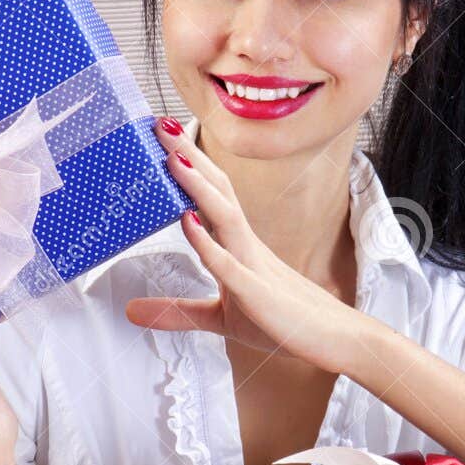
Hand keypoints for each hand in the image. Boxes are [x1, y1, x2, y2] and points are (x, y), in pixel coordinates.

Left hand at [124, 118, 364, 372]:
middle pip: (217, 191)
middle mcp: (246, 246)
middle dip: (189, 157)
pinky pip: (228, 264)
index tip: (162, 137)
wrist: (333, 340)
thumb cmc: (281, 322)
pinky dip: (207, 242)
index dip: (187, 165)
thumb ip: (177, 312)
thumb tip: (130, 310)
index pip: (210, 196)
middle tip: (159, 124)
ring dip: (197, 186)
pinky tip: (188, 221)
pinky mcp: (257, 293)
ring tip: (171, 157)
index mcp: (238, 246)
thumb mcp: (219, 319)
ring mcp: (253, 266)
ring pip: (225, 216)